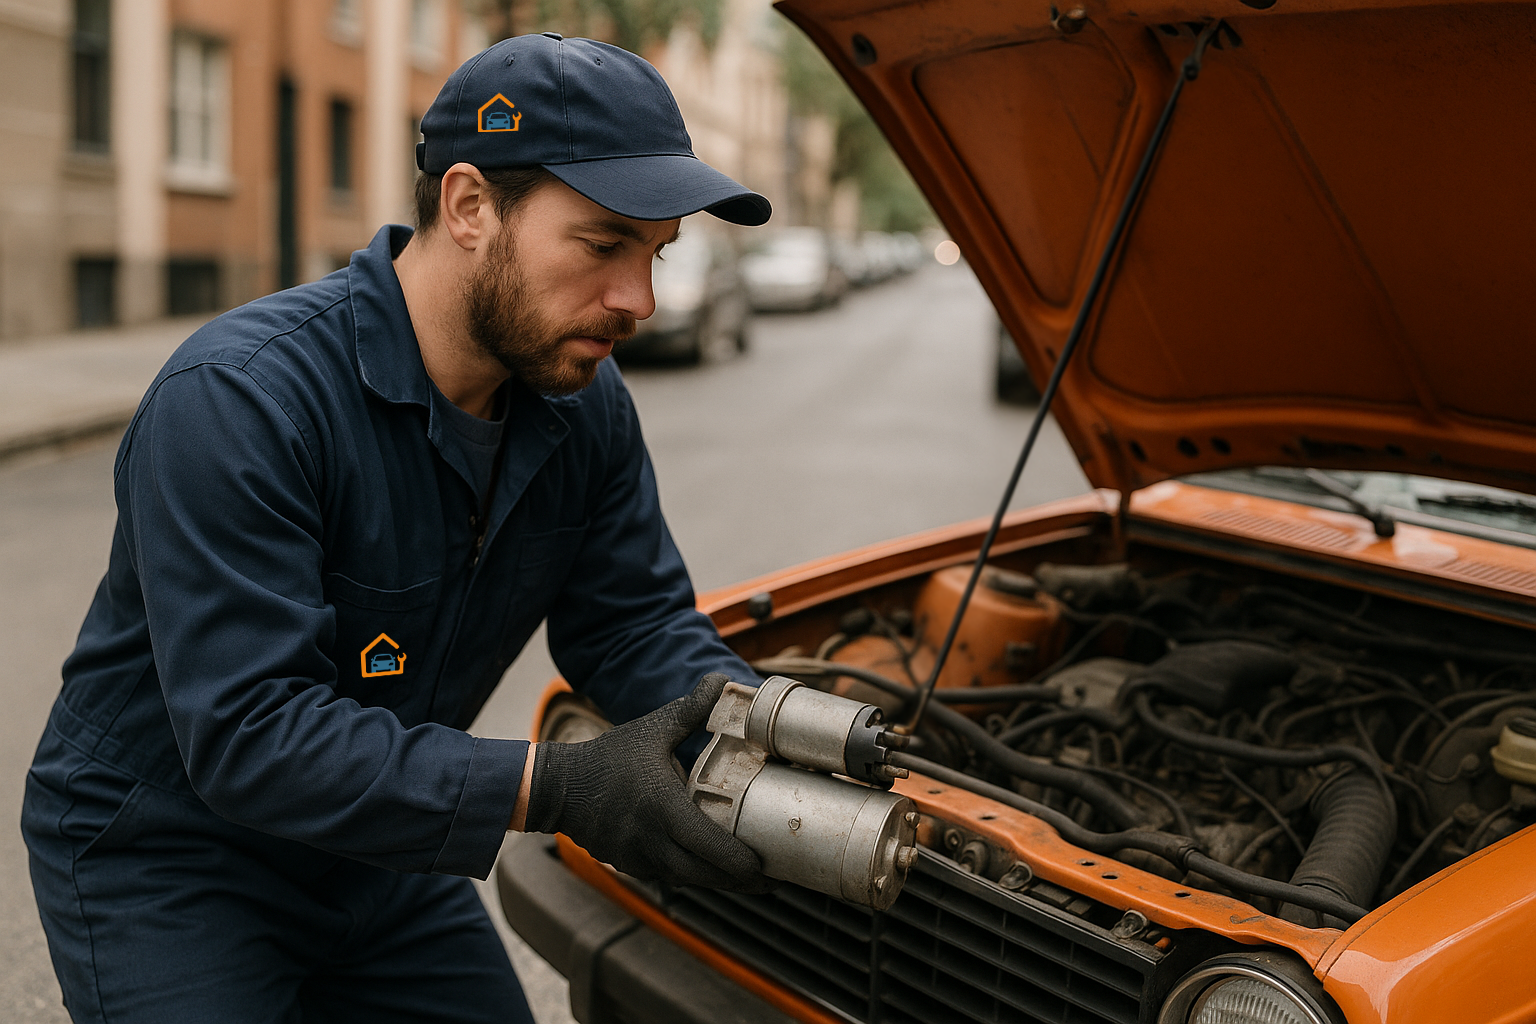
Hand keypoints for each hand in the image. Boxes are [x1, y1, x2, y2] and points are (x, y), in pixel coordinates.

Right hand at [523, 673, 770, 891]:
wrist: (558, 788)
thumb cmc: (608, 758)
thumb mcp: (653, 729)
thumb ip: (691, 709)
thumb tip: (724, 680)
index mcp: (663, 809)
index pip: (710, 848)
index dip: (742, 865)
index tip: (768, 869)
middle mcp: (651, 841)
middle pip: (706, 876)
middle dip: (740, 882)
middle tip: (772, 880)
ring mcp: (639, 859)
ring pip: (690, 881)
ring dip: (719, 883)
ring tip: (752, 880)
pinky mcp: (631, 866)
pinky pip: (671, 878)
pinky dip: (693, 876)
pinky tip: (713, 871)